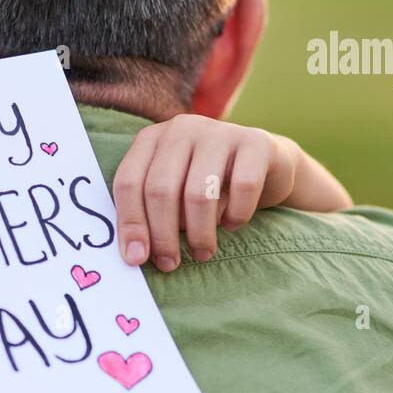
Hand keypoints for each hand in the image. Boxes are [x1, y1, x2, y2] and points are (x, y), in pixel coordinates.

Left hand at [112, 113, 296, 271]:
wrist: (265, 163)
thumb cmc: (207, 185)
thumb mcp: (173, 192)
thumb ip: (150, 212)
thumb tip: (135, 254)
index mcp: (151, 139)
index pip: (128, 182)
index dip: (130, 223)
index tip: (136, 258)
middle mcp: (181, 129)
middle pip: (160, 189)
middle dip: (163, 235)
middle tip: (169, 264)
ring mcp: (219, 131)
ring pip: (199, 193)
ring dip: (199, 233)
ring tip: (202, 253)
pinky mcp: (256, 142)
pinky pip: (242, 187)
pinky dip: (236, 215)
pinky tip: (232, 225)